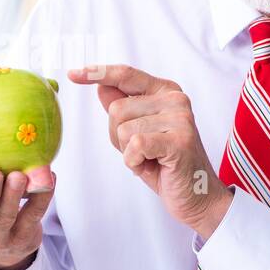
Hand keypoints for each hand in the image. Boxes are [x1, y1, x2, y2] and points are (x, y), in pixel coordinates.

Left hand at [67, 64, 232, 239]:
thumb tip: (101, 86)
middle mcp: (175, 99)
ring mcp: (180, 118)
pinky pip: (135, 144)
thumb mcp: (138, 133)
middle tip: (141, 152)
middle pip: (116, 108)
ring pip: (123, 129)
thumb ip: (122, 108)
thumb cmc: (166, 165)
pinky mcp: (179, 140)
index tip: (73, 74)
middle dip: (117, 136)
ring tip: (150, 159)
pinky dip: (134, 161)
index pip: (126, 74)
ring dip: (127, 152)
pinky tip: (152, 166)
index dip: (97, 73)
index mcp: (165, 91)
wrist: (197, 196)